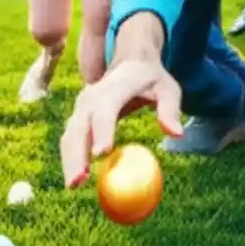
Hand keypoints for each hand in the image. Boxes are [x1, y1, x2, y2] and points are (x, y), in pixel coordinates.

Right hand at [59, 58, 183, 187]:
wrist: (131, 60)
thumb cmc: (153, 79)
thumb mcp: (168, 89)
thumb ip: (171, 110)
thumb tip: (176, 134)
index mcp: (116, 86)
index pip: (106, 109)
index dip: (103, 131)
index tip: (101, 154)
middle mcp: (93, 95)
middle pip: (80, 126)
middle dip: (76, 154)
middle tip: (79, 182)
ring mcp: (82, 105)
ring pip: (70, 135)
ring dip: (68, 160)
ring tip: (74, 185)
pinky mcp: (79, 116)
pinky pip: (71, 138)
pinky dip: (70, 158)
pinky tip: (75, 178)